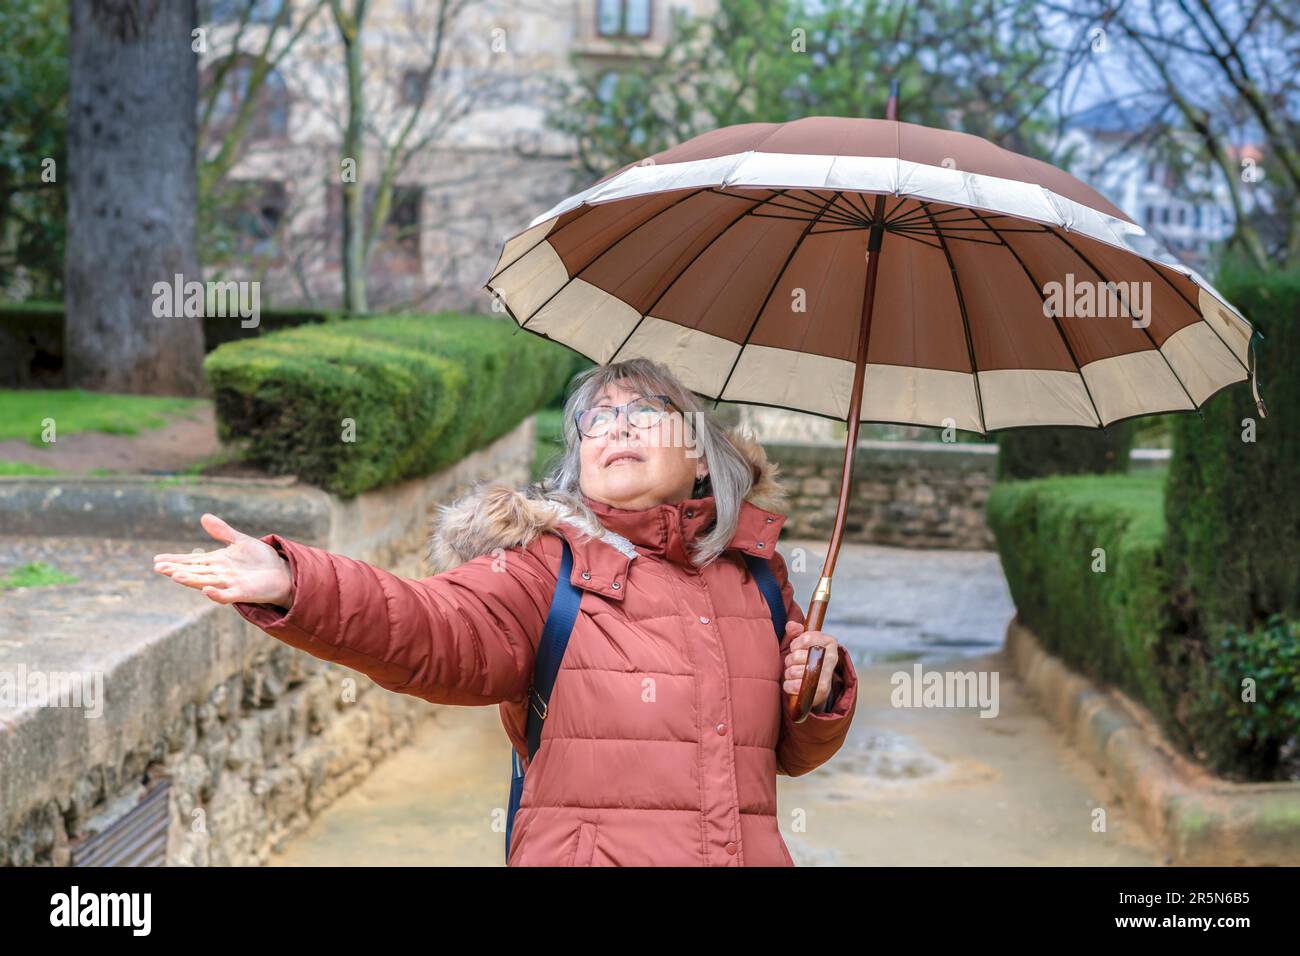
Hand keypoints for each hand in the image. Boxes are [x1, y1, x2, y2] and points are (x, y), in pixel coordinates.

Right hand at [153, 513, 293, 606]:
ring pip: (206, 582)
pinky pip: (227, 595)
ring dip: (191, 580)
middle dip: (177, 570)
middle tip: (158, 567)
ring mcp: (230, 584)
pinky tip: (206, 590)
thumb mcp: (240, 542)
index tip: (157, 560)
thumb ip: (222, 532)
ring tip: (175, 576)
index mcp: (217, 562)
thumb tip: (203, 517)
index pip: (192, 561)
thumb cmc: (260, 560)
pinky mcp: (243, 593)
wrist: (283, 573)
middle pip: (194, 572)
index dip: (175, 560)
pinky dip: (217, 594)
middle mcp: (220, 574)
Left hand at [782, 621, 839, 710]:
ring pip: (794, 671)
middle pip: (797, 656)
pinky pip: (794, 686)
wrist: (819, 684)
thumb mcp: (804, 642)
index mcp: (829, 641)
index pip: (806, 638)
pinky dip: (789, 685)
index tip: (796, 648)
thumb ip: (796, 631)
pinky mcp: (821, 690)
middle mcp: (832, 657)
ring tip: (794, 673)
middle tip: (793, 663)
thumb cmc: (809, 658)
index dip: (795, 644)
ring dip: (789, 673)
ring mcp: (827, 674)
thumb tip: (791, 626)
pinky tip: (793, 684)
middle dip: (790, 660)